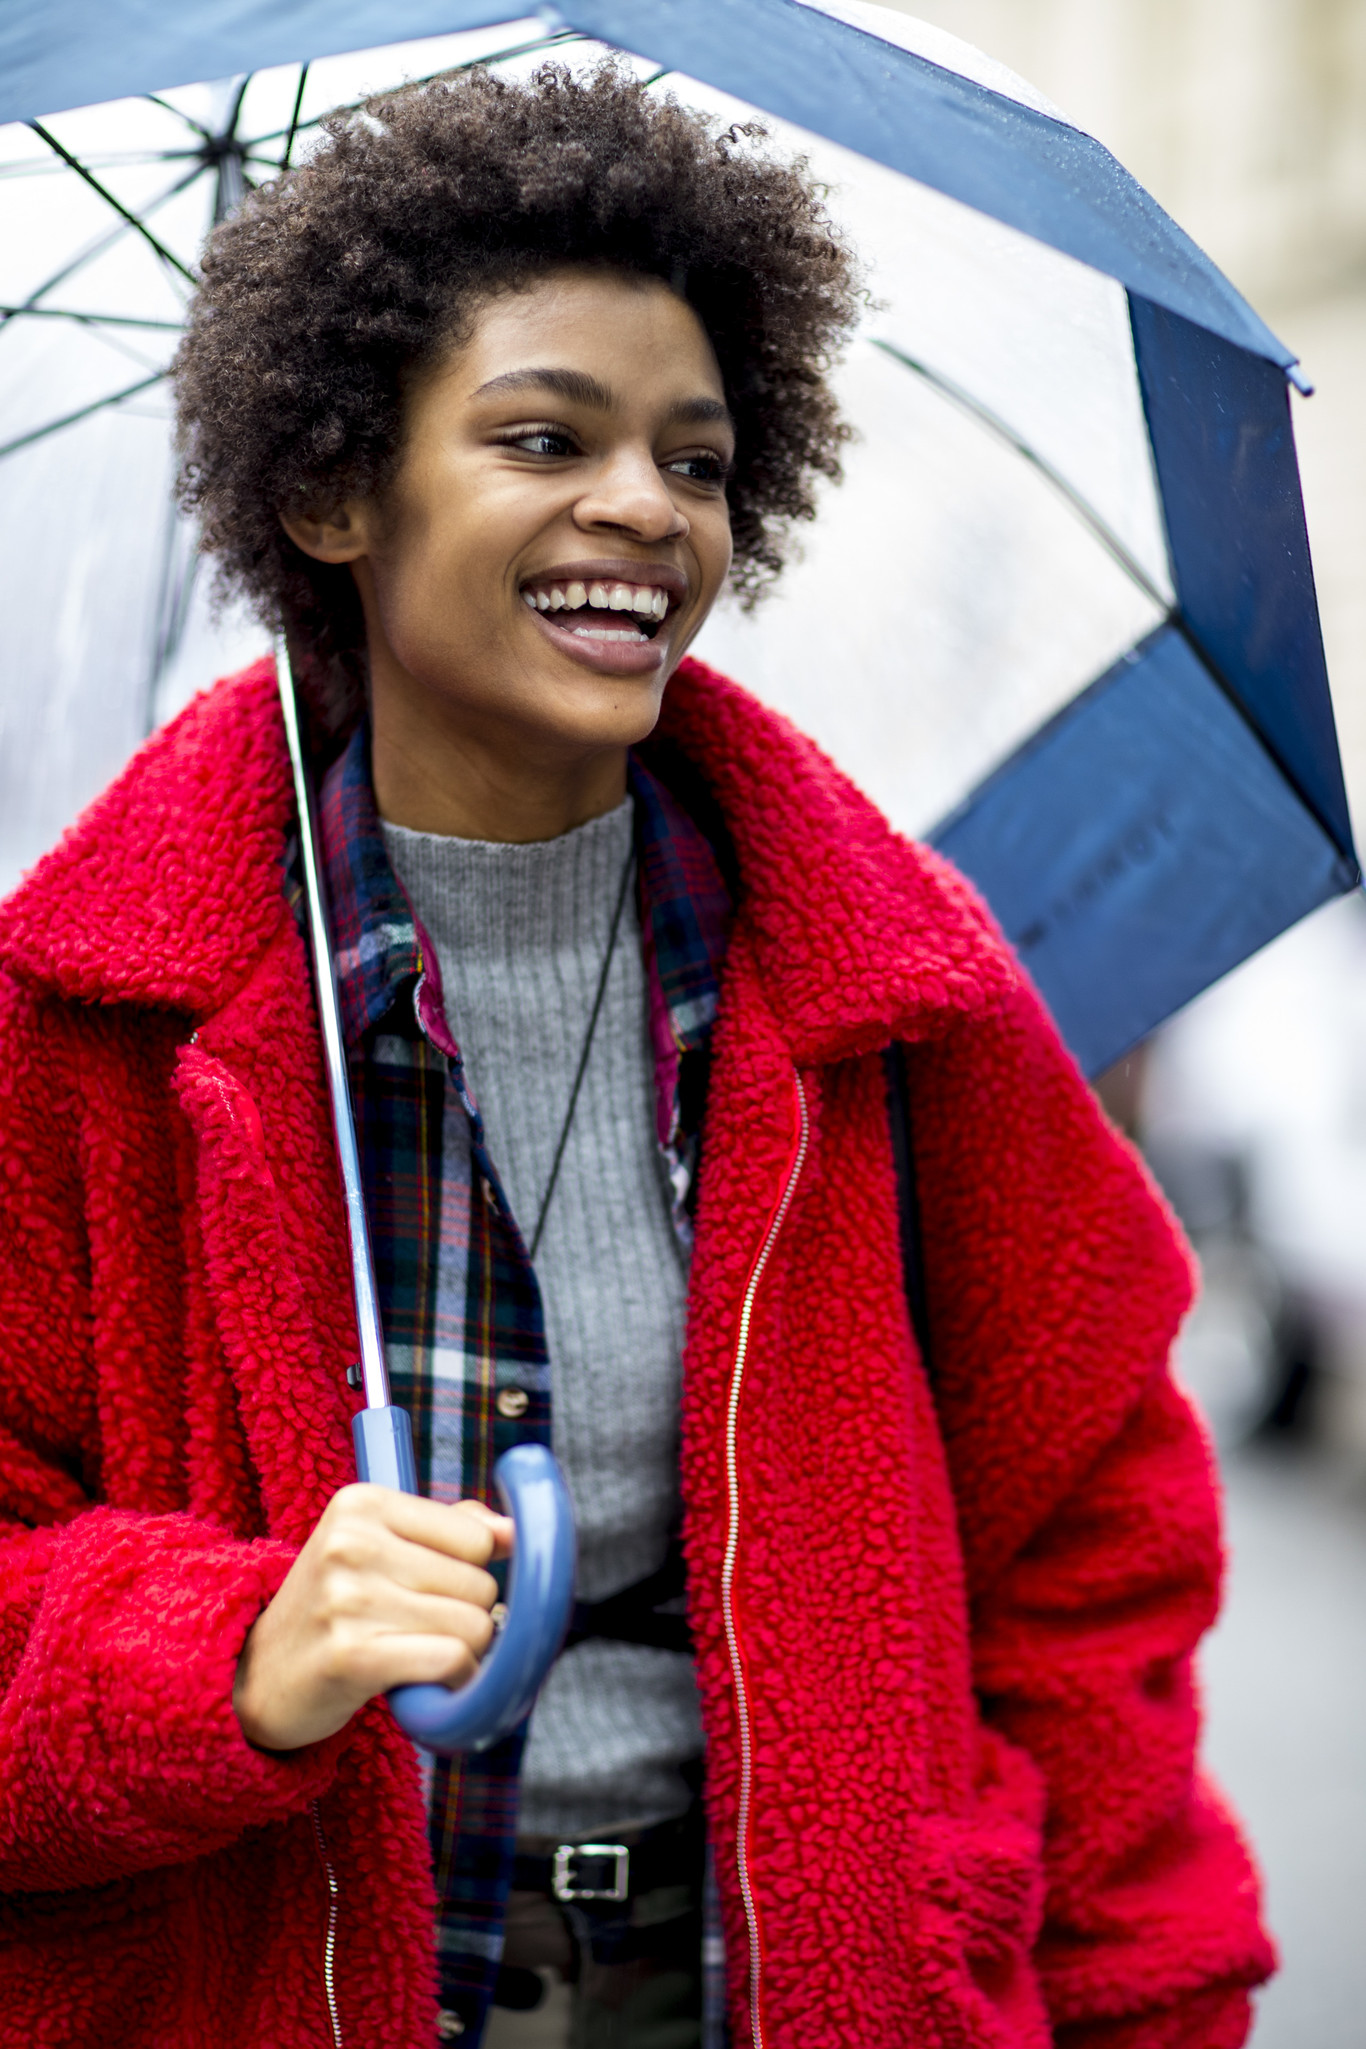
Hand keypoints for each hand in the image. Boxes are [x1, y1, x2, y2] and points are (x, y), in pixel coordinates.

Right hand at [232, 1484, 513, 1751]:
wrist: (257, 1677)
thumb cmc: (335, 1608)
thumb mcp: (380, 1547)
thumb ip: (451, 1529)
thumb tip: (516, 1532)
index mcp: (362, 1502)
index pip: (477, 1537)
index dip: (470, 1571)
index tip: (434, 1589)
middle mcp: (352, 1543)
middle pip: (480, 1584)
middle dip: (465, 1615)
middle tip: (417, 1629)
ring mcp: (348, 1598)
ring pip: (474, 1626)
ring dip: (460, 1653)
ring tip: (414, 1654)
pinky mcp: (351, 1655)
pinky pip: (450, 1661)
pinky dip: (453, 1680)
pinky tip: (424, 1684)